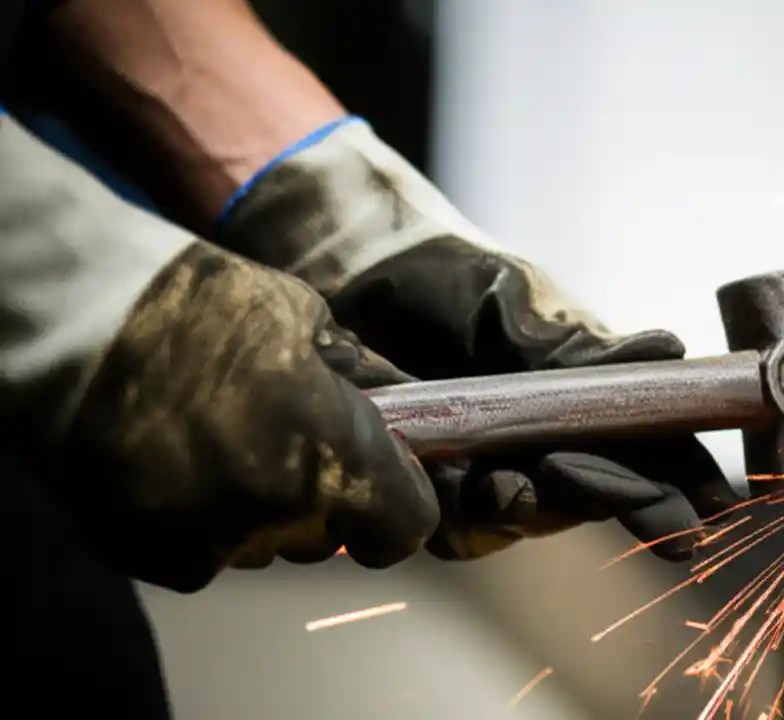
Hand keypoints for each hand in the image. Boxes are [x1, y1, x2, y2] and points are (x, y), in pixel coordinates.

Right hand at [46, 242, 439, 591]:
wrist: (69, 328)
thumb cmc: (197, 306)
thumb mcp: (304, 316)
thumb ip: (357, 373)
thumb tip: (393, 396)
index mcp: (333, 458)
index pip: (403, 527)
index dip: (398, 503)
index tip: (383, 477)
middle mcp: (278, 516)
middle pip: (327, 536)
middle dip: (319, 497)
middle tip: (285, 438)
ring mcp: (208, 544)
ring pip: (262, 547)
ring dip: (256, 510)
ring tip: (216, 439)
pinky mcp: (145, 556)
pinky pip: (199, 551)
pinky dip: (195, 518)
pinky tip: (169, 460)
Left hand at [217, 118, 740, 560]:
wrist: (352, 269)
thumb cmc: (447, 276)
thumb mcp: (517, 304)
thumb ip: (583, 350)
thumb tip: (671, 351)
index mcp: (583, 400)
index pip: (645, 457)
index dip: (673, 489)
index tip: (705, 511)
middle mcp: (542, 443)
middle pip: (587, 500)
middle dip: (593, 499)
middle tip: (567, 474)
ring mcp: (484, 467)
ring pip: (519, 521)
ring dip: (516, 507)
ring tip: (501, 477)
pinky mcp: (426, 485)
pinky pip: (450, 524)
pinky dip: (450, 508)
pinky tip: (445, 478)